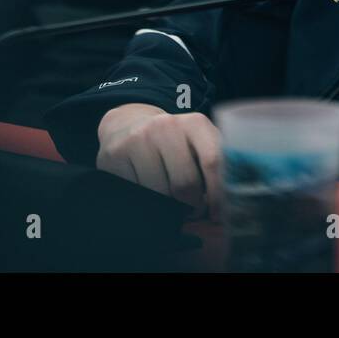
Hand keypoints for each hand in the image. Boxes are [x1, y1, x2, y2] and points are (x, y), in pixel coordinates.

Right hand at [96, 103, 222, 219]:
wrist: (128, 124)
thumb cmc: (172, 144)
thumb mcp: (197, 145)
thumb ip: (216, 169)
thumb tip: (224, 214)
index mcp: (195, 123)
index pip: (213, 161)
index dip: (218, 196)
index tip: (217, 215)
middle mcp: (165, 126)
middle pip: (186, 184)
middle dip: (191, 207)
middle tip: (191, 211)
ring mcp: (138, 139)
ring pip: (160, 194)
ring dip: (168, 208)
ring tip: (170, 202)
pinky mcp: (115, 155)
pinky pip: (137, 194)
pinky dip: (146, 203)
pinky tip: (148, 194)